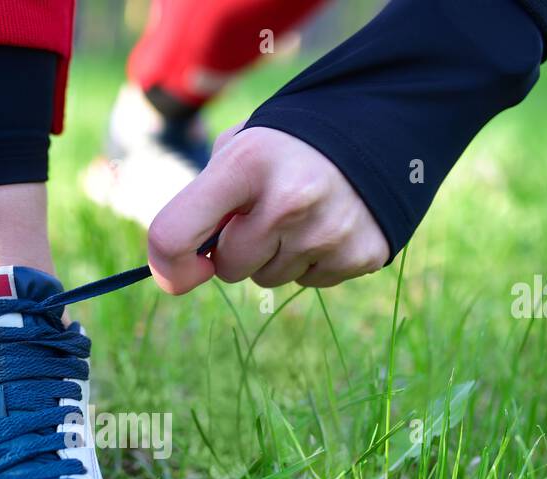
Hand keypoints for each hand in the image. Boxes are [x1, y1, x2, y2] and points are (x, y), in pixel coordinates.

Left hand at [147, 124, 389, 293]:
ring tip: (301, 214)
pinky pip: (308, 281)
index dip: (167, 265)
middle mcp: (287, 200)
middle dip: (237, 250)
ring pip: (269, 279)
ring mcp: (327, 232)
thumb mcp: (240, 148)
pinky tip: (328, 223)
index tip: (186, 268)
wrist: (379, 128)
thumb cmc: (287, 146)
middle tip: (263, 214)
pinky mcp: (360, 255)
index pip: (173, 235)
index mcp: (245, 163)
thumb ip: (204, 200)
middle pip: (229, 268)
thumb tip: (184, 264)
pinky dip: (312, 260)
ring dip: (276, 256)